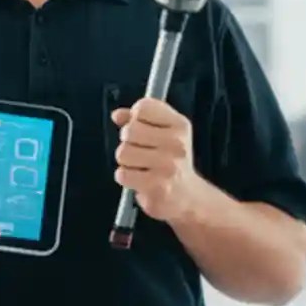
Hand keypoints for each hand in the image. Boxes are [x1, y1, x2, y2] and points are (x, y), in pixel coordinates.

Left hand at [111, 97, 198, 223]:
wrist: (188, 197)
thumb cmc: (171, 163)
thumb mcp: (162, 134)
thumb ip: (137, 120)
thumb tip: (117, 115)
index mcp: (179, 125)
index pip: (143, 107)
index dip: (135, 118)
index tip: (143, 128)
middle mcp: (177, 143)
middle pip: (129, 130)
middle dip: (128, 142)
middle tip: (142, 152)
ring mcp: (168, 166)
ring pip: (123, 152)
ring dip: (126, 162)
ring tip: (141, 167)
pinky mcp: (157, 186)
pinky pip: (122, 174)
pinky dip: (126, 178)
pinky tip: (140, 180)